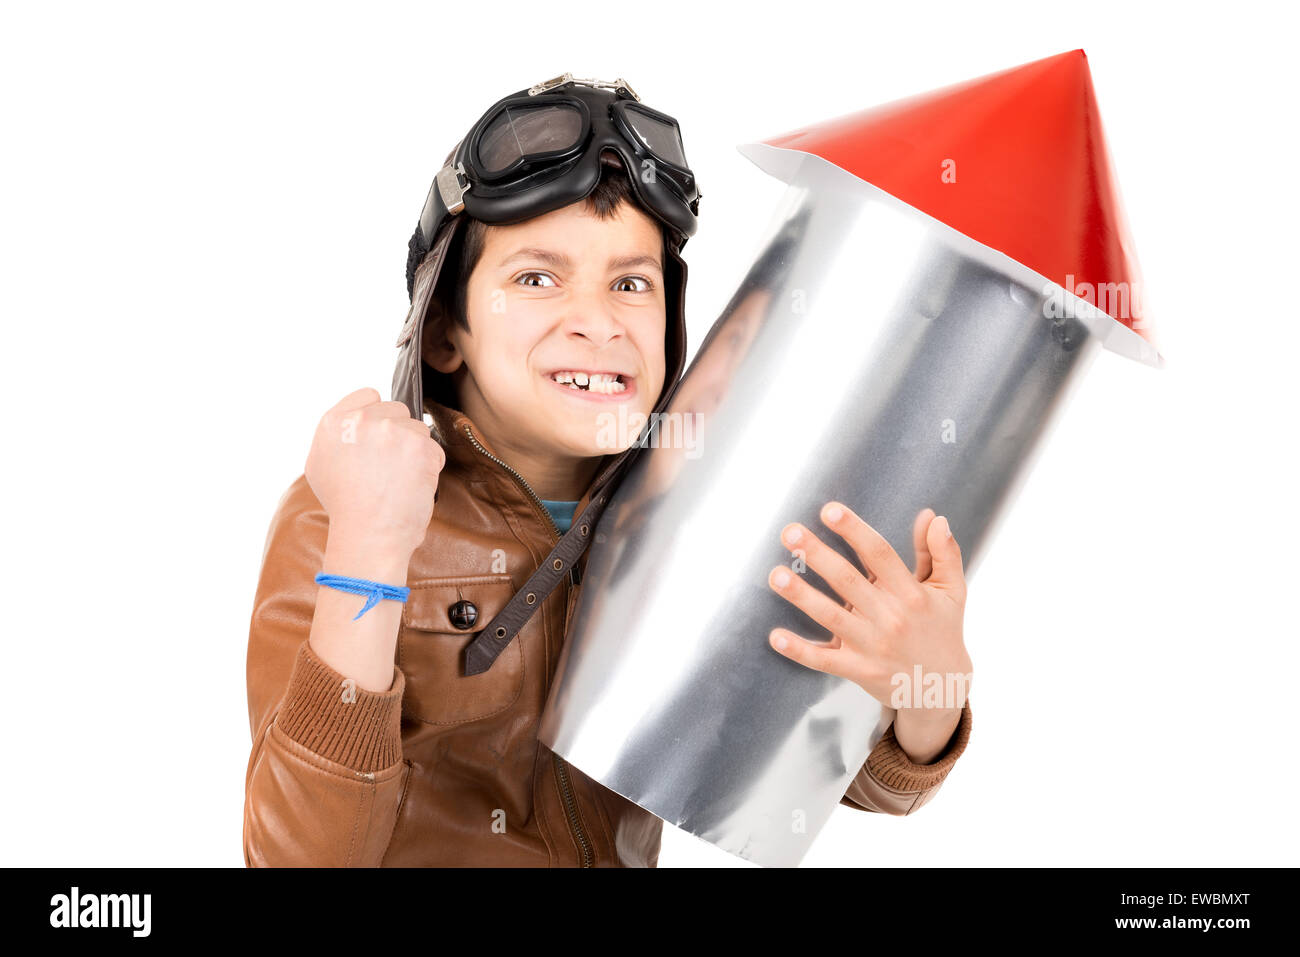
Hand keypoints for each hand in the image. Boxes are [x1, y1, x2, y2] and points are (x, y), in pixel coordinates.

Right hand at [305, 387, 445, 556]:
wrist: (368, 536)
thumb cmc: (346, 509)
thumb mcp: (321, 465)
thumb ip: (338, 436)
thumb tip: (354, 423)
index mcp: (334, 421)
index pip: (369, 395)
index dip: (378, 416)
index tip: (378, 439)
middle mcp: (362, 420)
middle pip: (398, 410)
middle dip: (399, 434)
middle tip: (388, 467)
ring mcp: (392, 430)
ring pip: (419, 430)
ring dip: (415, 452)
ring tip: (398, 481)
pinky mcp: (419, 446)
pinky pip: (434, 450)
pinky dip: (429, 468)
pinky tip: (412, 487)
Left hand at [766, 502, 972, 763]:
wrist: (942, 689)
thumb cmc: (943, 630)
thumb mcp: (952, 590)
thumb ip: (943, 552)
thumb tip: (934, 516)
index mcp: (912, 594)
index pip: (880, 555)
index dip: (854, 531)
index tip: (829, 510)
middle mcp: (891, 618)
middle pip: (848, 581)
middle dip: (818, 555)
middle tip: (790, 533)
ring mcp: (873, 646)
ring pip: (831, 617)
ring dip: (802, 596)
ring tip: (776, 575)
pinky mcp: (858, 670)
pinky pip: (824, 660)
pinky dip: (799, 650)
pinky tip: (775, 636)